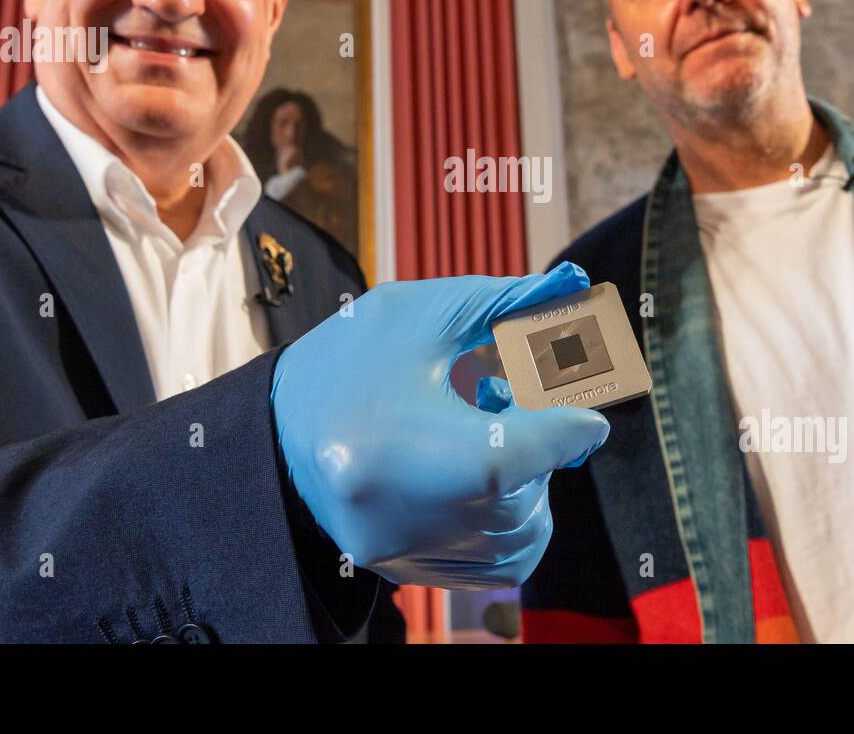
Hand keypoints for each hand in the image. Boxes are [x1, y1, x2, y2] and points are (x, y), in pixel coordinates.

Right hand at [270, 262, 609, 588]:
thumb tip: (572, 285)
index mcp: (422, 453)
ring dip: (526, 481)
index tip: (587, 413)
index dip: (569, 425)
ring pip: (522, 534)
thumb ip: (501, 302)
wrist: (265, 429)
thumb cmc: (339, 366)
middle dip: (537, 443)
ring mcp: (413, 552)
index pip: (530, 452)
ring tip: (484, 431)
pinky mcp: (408, 568)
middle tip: (505, 397)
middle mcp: (419, 518)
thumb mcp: (418, 314)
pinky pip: (496, 561)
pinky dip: (508, 518)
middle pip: (528, 492)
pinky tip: (477, 470)